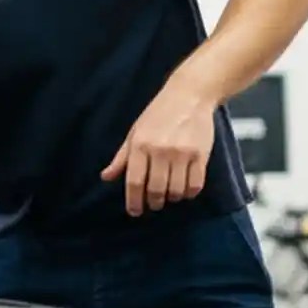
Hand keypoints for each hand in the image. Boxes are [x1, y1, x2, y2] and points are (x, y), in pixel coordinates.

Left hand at [100, 81, 215, 216]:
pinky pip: (196, 185)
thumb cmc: (157, 114)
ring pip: (176, 190)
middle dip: (153, 202)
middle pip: (156, 190)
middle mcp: (160, 150)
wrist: (189, 96)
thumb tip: (106, 177)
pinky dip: (189, 193)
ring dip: (171, 198)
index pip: (134, 181)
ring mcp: (182, 153)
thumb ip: (121, 158)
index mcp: (140, 145)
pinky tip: (185, 190)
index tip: (134, 212)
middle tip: (153, 204)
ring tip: (169, 195)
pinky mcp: (201, 155)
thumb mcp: (134, 133)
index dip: (133, 201)